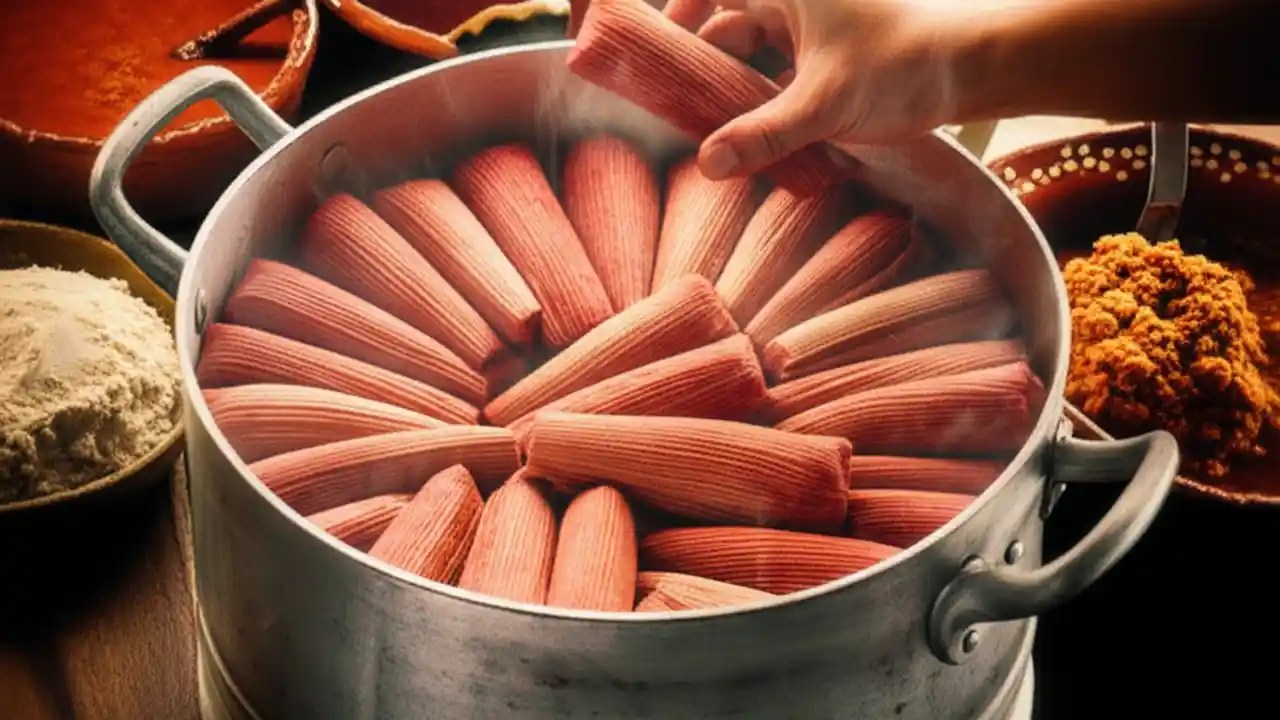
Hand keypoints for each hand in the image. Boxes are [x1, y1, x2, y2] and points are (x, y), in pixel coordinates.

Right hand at [682, 0, 983, 180]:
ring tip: (705, 133)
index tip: (648, 50)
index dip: (675, 12)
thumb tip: (707, 164)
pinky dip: (759, 102)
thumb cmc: (903, 66)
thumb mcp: (826, 104)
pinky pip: (774, 73)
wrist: (973, 69)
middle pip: (724, 25)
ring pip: (749, 54)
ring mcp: (809, 26)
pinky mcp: (824, 55)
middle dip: (699, 66)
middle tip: (669, 110)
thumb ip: (764, 134)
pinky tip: (747, 138)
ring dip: (730, 92)